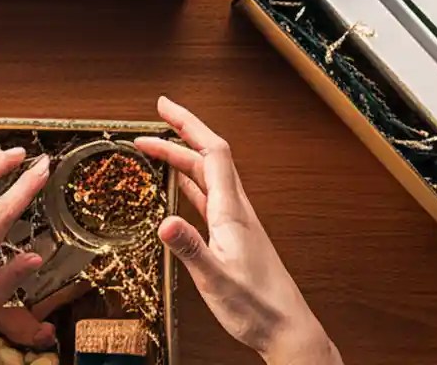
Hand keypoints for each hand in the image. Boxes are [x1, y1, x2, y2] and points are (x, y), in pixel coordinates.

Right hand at [136, 98, 341, 364]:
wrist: (286, 328)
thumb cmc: (258, 307)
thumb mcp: (216, 279)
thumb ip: (190, 249)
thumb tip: (165, 221)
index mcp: (232, 212)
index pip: (211, 151)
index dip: (188, 124)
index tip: (163, 106)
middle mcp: (236, 210)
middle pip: (207, 158)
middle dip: (178, 135)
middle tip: (150, 123)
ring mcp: (236, 222)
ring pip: (207, 176)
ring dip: (181, 158)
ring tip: (155, 149)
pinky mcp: (234, 236)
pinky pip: (208, 198)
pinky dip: (189, 183)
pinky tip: (179, 186)